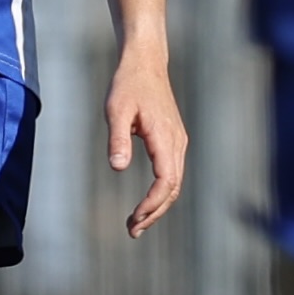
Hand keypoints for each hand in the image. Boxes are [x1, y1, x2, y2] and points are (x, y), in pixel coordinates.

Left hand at [106, 39, 186, 238]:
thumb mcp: (115, 111)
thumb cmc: (127, 85)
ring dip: (158, 206)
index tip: (134, 218)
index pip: (165, 182)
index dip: (152, 204)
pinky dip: (161, 192)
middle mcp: (177, 143)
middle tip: (132, 231)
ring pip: (174, 183)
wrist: (145, 63)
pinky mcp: (174, 140)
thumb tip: (119, 168)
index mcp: (165, 138)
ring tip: (136, 224)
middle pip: (172, 188)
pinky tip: (146, 202)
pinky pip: (172, 173)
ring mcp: (178, 142)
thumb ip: (117, 139)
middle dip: (154, 213)